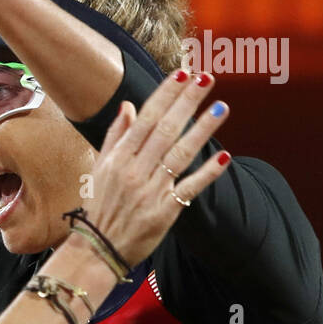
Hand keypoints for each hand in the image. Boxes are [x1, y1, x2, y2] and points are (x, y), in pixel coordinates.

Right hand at [79, 72, 231, 267]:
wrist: (97, 249)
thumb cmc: (98, 207)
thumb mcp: (99, 169)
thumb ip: (115, 137)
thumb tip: (129, 107)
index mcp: (118, 158)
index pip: (146, 119)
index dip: (165, 95)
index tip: (182, 74)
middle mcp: (135, 171)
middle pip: (166, 130)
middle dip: (187, 102)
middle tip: (206, 78)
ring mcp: (151, 191)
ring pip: (181, 154)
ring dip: (203, 129)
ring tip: (221, 107)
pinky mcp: (166, 211)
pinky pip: (190, 188)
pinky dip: (208, 172)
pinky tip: (225, 156)